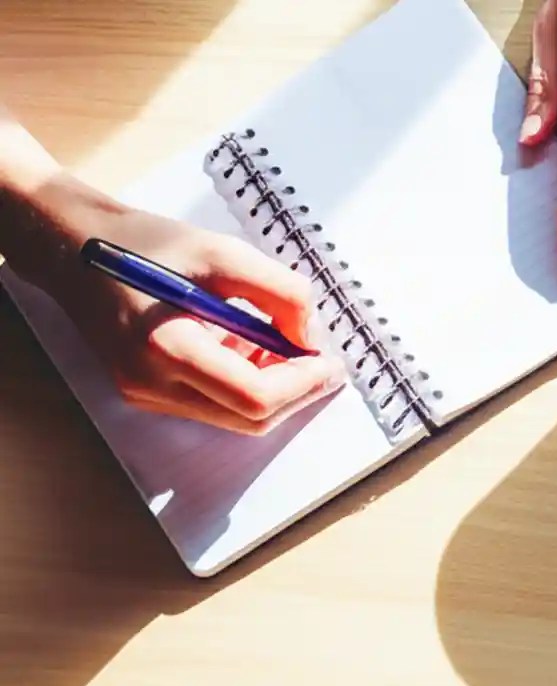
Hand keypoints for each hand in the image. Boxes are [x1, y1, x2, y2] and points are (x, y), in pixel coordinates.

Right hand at [45, 201, 346, 436]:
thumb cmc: (147, 244)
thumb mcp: (223, 252)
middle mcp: (152, 385)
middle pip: (250, 418)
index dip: (303, 384)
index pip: (254, 397)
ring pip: (234, 416)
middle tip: (323, 359)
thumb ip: (278, 292)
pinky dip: (245, 383)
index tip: (331, 360)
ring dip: (273, 388)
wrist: (74, 248)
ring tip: (286, 345)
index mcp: (166, 350)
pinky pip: (212, 403)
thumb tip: (310, 336)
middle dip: (296, 391)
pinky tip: (252, 346)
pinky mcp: (146, 392)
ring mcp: (146, 395)